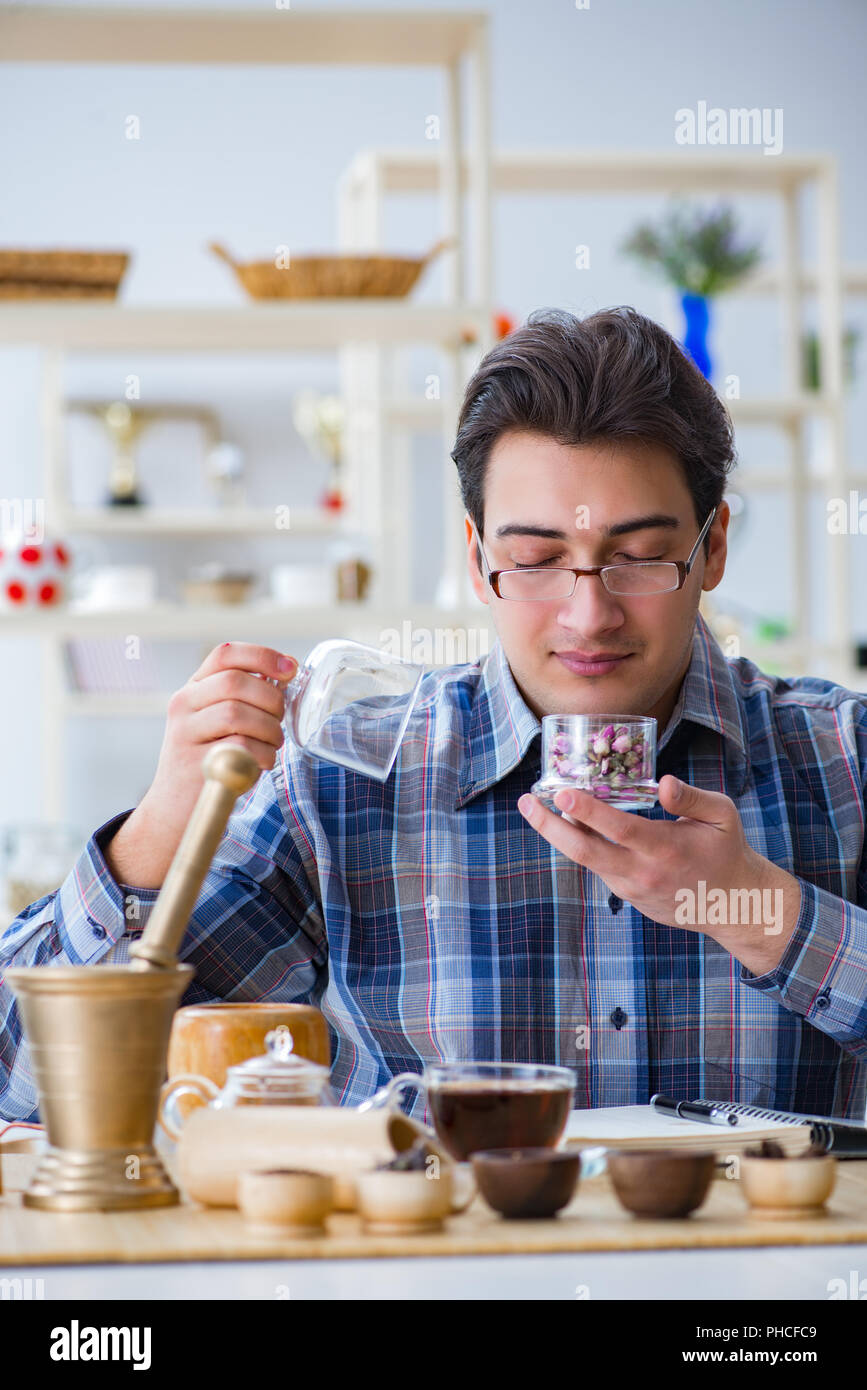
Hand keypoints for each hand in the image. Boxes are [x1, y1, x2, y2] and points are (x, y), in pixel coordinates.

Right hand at [143, 642, 297, 833]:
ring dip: (269, 729)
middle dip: (270, 699)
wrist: (174, 808)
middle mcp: (183, 705)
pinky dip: (263, 755)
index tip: (290, 668)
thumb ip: (246, 697)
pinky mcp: (193, 763)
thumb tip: (287, 671)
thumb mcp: (220, 722)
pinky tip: (261, 763)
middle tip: (279, 720)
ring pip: (237, 713)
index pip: (225, 654)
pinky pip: (240, 748)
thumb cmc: (210, 760)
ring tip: (272, 744)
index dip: (262, 656)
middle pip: (235, 682)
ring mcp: (185, 733)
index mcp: (194, 688)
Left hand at [517, 775, 801, 969]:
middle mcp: (642, 871)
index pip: (618, 829)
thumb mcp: (722, 815)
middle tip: (526, 802)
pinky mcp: (627, 895)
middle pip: (584, 851)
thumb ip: (691, 797)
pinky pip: (598, 866)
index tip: (562, 793)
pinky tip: (571, 823)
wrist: (732, 904)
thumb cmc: (726, 850)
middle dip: (549, 826)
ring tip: (538, 806)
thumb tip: (662, 783)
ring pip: (586, 859)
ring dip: (560, 834)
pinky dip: (582, 844)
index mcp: (665, 848)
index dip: (588, 812)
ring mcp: (631, 887)